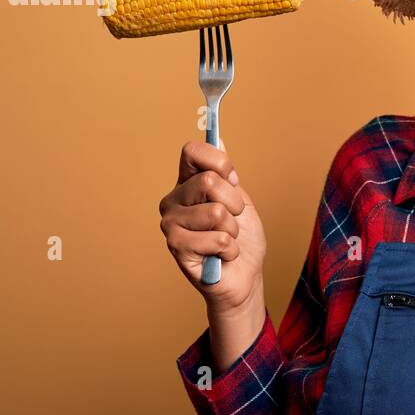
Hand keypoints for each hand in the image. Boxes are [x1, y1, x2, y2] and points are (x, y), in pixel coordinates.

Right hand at [159, 140, 267, 359]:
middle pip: (209, 180)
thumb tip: (218, 138)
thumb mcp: (240, 200)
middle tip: (233, 220)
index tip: (232, 178)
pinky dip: (229, 249)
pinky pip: (216, 238)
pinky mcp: (175, 247)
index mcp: (187, 183)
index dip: (220, 161)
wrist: (244, 275)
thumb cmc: (242, 238)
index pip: (192, 151)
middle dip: (235, 203)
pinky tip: (221, 256)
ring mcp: (170, 223)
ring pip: (215, 212)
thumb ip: (225, 173)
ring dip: (232, 230)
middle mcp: (174, 199)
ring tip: (225, 240)